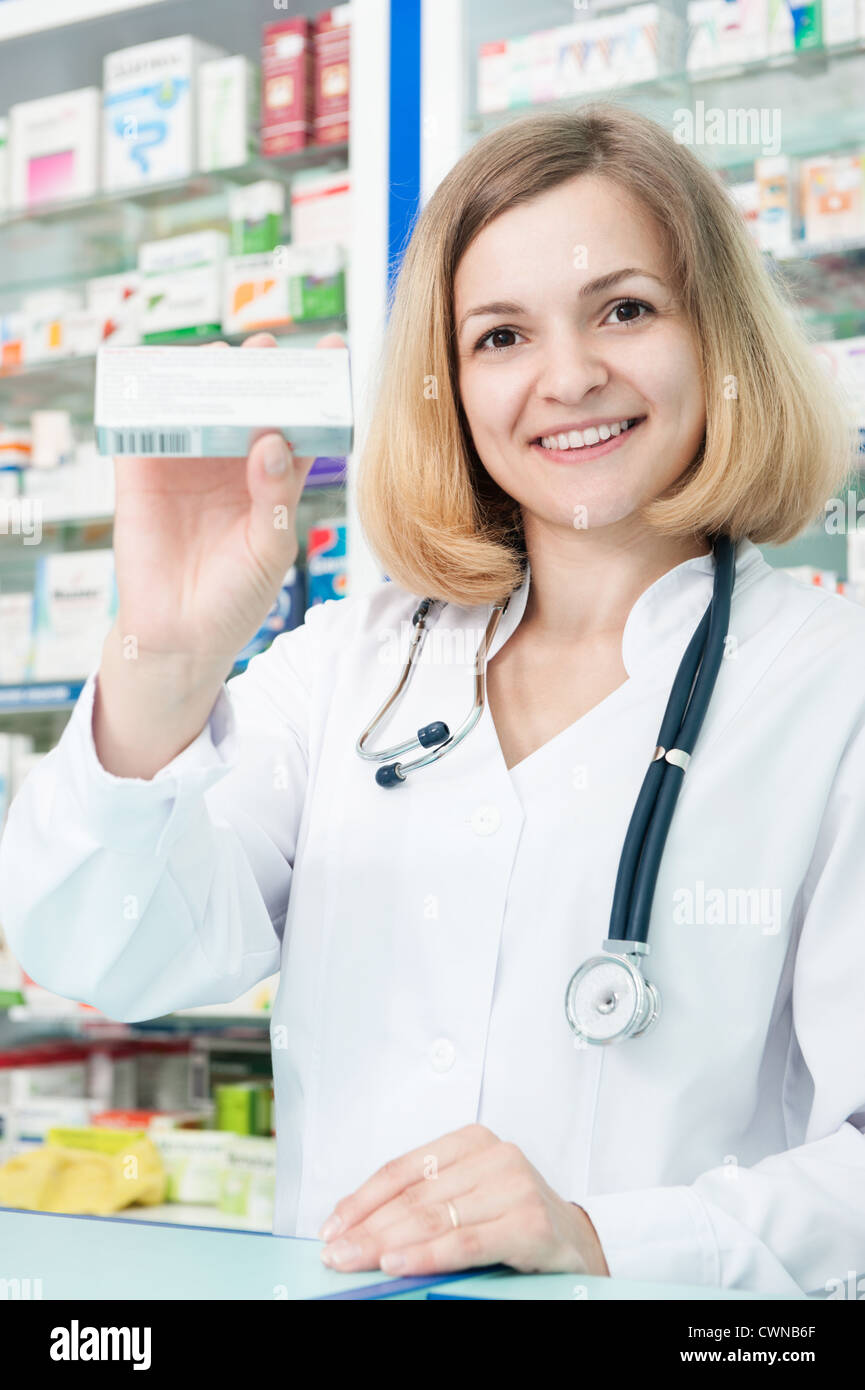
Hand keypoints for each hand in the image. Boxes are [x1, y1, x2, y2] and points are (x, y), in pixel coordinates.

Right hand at [94, 330, 345, 776]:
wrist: (182, 637)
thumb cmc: (237, 597)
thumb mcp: (271, 549)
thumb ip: (276, 495)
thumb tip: (273, 439)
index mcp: (273, 478)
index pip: (298, 422)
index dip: (315, 387)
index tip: (333, 350)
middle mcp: (231, 462)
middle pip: (246, 402)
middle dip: (258, 370)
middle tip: (267, 347)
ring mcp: (186, 463)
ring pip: (197, 404)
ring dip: (205, 376)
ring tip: (220, 357)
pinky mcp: (142, 472)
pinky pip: (143, 425)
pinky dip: (146, 396)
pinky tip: (158, 372)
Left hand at [317, 1123, 609, 1277]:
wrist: (578, 1243)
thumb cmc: (513, 1219)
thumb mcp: (469, 1197)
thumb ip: (426, 1202)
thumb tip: (360, 1226)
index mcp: (472, 1141)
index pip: (404, 1169)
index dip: (363, 1198)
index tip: (332, 1225)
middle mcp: (495, 1157)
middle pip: (415, 1197)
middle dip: (368, 1228)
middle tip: (334, 1253)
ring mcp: (515, 1188)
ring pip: (435, 1219)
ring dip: (386, 1244)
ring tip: (354, 1262)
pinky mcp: (529, 1223)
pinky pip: (466, 1242)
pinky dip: (427, 1254)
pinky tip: (397, 1265)